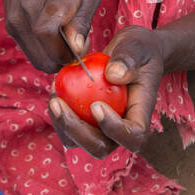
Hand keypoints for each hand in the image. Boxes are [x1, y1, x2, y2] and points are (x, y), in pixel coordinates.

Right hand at [1, 0, 100, 72]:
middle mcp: (29, 11)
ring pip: (38, 60)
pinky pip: (31, 51)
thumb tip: (76, 48)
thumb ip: (82, 21)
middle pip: (46, 59)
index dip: (67, 51)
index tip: (81, 43)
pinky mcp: (11, 26)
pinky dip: (44, 49)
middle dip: (64, 59)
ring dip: (54, 56)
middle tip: (75, 42)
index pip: (48, 34)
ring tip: (64, 35)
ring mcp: (16, 20)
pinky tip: (52, 31)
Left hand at [48, 24, 166, 157]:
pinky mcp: (85, 121)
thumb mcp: (136, 46)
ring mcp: (101, 128)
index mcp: (140, 115)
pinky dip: (57, 115)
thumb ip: (128, 59)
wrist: (129, 53)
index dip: (114, 129)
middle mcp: (120, 128)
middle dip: (76, 131)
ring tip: (54, 97)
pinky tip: (54, 92)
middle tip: (58, 103)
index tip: (96, 105)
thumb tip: (113, 75)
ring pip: (78, 142)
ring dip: (62, 125)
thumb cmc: (138, 50)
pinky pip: (67, 129)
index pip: (133, 137)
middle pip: (100, 147)